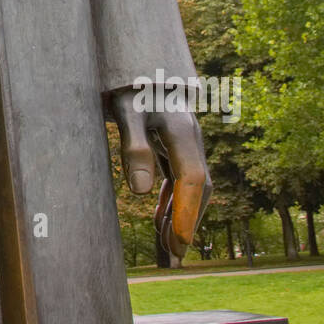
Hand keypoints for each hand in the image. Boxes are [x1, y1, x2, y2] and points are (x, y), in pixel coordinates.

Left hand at [110, 87, 210, 259]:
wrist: (133, 67)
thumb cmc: (127, 87)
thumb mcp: (126, 112)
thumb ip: (133, 148)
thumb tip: (139, 193)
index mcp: (181, 129)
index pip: (191, 178)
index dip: (186, 211)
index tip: (179, 241)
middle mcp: (189, 138)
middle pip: (197, 187)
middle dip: (187, 222)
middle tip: (174, 256)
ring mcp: (184, 142)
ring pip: (190, 187)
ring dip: (180, 217)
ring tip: (168, 252)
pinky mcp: (173, 145)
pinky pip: (178, 180)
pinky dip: (171, 204)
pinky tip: (159, 225)